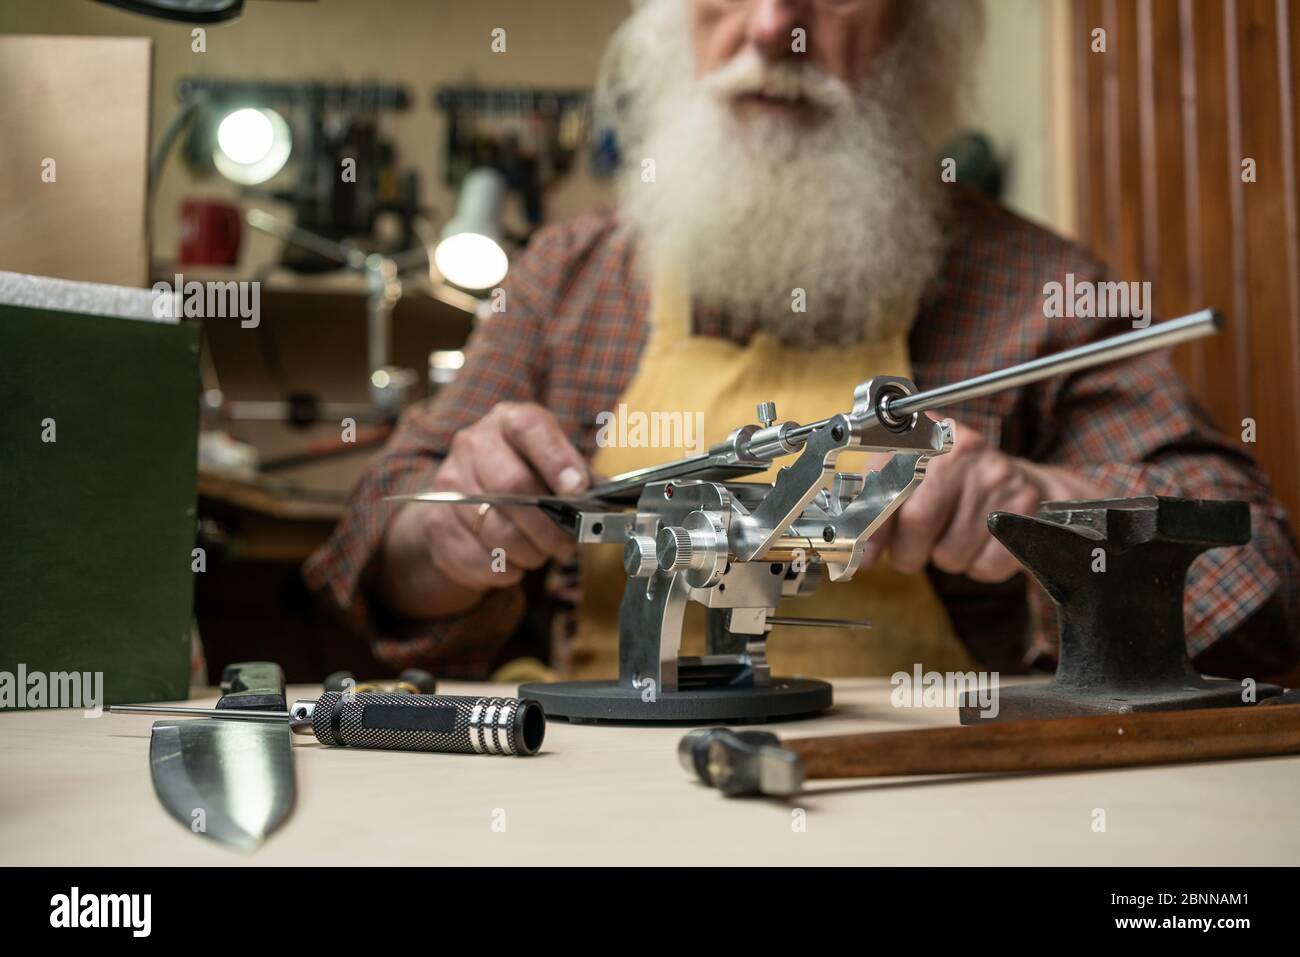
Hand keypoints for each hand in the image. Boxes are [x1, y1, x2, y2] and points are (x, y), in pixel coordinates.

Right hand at [380, 402, 587, 618]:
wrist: (468, 503)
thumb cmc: (526, 481)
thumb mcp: (554, 467)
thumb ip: (580, 478)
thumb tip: (605, 498)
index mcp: (509, 421)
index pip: (530, 428)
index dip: (557, 459)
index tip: (578, 490)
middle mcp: (473, 444)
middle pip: (513, 485)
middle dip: (549, 524)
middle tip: (566, 544)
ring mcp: (449, 483)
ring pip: (498, 529)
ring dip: (530, 552)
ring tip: (542, 553)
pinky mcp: (437, 523)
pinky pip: (479, 558)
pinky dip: (506, 569)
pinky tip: (515, 563)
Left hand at [861, 418, 1106, 581]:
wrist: (1026, 485)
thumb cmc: (958, 486)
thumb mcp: (917, 477)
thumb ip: (880, 502)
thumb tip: (855, 548)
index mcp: (928, 435)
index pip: (888, 484)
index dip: (873, 527)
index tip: (864, 554)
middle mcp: (964, 449)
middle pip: (918, 520)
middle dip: (908, 551)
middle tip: (913, 550)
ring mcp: (999, 477)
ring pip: (950, 551)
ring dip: (946, 558)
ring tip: (954, 536)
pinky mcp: (1024, 509)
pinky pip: (985, 565)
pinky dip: (978, 566)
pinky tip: (981, 542)